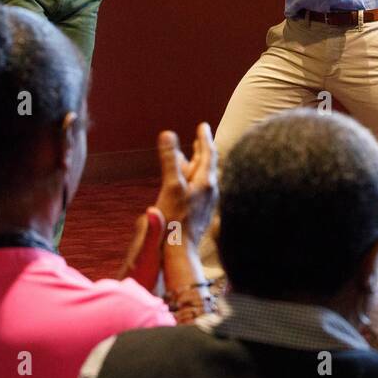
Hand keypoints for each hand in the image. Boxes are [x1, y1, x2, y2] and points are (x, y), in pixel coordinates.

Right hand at [153, 124, 217, 245]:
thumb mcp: (171, 186)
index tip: (203, 125)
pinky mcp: (200, 213)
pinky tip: (186, 185)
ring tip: (189, 156)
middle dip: (202, 150)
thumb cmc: (176, 220)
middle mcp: (210, 191)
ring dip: (195, 165)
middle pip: (207, 165)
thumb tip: (167, 133)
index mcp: (206, 182)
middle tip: (200, 136)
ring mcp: (206, 203)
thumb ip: (170, 160)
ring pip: (202, 178)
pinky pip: (198, 190)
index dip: (204, 138)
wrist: (180, 253)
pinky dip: (192, 179)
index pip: (208, 153)